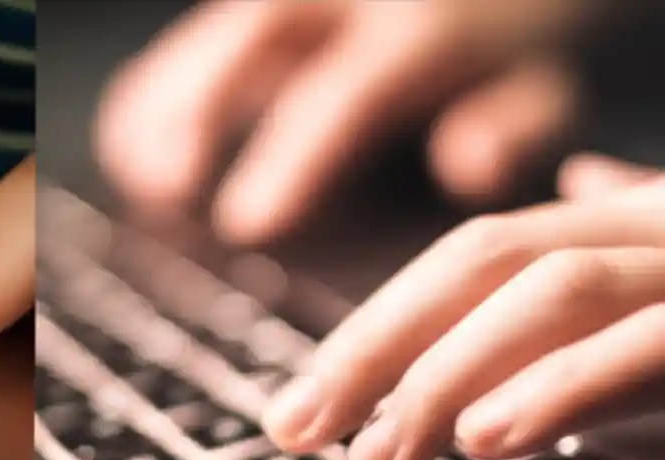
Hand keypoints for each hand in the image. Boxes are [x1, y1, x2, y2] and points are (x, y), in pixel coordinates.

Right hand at [95, 0, 589, 240]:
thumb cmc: (504, 49)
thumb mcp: (541, 88)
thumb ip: (510, 127)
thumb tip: (470, 166)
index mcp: (422, 29)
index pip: (348, 90)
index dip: (292, 157)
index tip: (247, 224)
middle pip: (259, 32)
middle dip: (203, 108)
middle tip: (171, 188)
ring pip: (217, 26)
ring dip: (166, 99)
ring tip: (142, 178)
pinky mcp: (253, 4)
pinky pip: (192, 37)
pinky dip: (155, 88)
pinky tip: (132, 148)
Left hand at [261, 152, 664, 459]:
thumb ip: (619, 271)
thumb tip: (582, 181)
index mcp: (635, 222)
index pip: (476, 257)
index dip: (377, 328)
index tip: (303, 405)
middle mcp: (660, 228)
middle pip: (488, 258)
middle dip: (376, 346)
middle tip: (298, 430)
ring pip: (557, 291)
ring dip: (445, 376)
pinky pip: (648, 346)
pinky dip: (562, 388)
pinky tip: (486, 436)